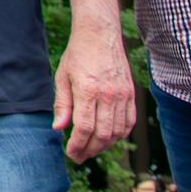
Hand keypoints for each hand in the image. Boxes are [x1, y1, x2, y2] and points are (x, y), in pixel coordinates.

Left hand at [53, 24, 136, 162]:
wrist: (100, 35)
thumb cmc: (77, 55)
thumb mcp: (62, 77)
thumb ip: (62, 104)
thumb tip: (59, 128)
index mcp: (88, 90)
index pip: (85, 128)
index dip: (78, 145)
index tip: (71, 153)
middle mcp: (109, 95)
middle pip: (102, 134)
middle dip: (90, 150)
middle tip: (79, 157)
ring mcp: (123, 95)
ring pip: (117, 132)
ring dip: (105, 146)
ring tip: (91, 149)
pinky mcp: (132, 93)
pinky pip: (129, 122)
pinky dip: (120, 135)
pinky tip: (109, 138)